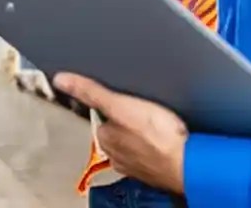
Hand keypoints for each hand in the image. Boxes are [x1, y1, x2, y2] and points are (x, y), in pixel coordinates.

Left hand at [54, 73, 188, 193]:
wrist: (189, 163)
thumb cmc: (158, 135)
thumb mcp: (120, 105)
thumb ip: (91, 92)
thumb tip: (61, 80)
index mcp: (106, 139)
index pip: (102, 118)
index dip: (112, 106)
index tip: (121, 100)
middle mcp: (117, 156)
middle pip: (117, 132)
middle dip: (126, 122)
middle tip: (141, 111)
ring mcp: (137, 165)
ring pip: (132, 145)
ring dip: (140, 136)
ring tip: (152, 125)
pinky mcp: (156, 170)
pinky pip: (150, 155)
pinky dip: (154, 148)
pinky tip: (163, 142)